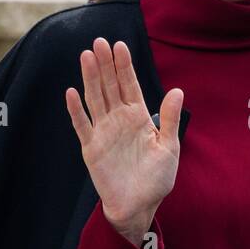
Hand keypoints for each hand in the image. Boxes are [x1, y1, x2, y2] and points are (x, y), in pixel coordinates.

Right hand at [65, 37, 182, 247]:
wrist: (139, 206)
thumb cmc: (156, 179)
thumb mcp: (169, 147)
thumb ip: (168, 119)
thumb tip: (177, 90)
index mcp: (138, 117)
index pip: (129, 86)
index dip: (124, 66)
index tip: (120, 45)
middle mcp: (119, 120)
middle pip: (110, 86)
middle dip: (105, 65)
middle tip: (100, 42)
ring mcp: (104, 132)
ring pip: (95, 99)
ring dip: (90, 78)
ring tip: (86, 56)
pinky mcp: (91, 147)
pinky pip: (82, 125)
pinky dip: (76, 110)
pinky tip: (72, 92)